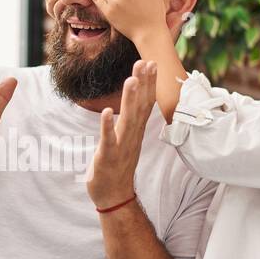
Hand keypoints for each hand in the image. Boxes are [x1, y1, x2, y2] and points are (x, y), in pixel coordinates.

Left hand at [87, 59, 157, 208]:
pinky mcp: (108, 158)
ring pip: (128, 121)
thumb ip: (132, 120)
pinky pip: (109, 140)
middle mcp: (132, 136)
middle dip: (143, 84)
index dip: (149, 84)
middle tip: (145, 62)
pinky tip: (107, 112)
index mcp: (136, 131)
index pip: (146, 103)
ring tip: (131, 80)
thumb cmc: (118, 165)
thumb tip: (136, 102)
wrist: (115, 196)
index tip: (152, 62)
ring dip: (129, 100)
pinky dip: (108, 126)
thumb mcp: (127, 139)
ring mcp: (121, 147)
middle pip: (140, 107)